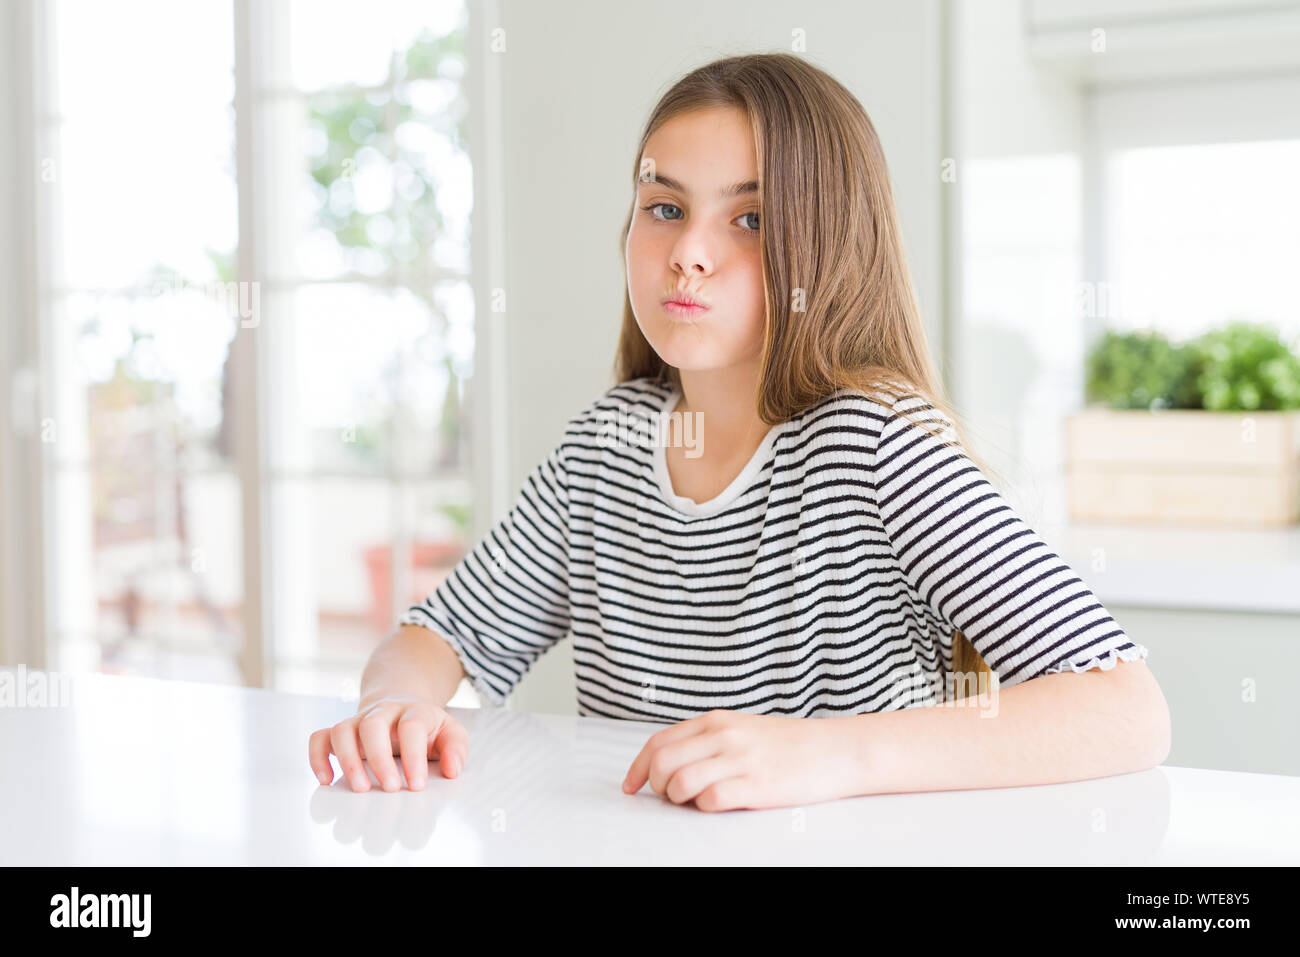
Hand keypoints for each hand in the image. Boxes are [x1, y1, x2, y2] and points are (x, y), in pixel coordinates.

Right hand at [308, 694, 467, 791]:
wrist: (400, 707)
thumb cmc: (426, 728)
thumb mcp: (450, 733)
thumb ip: (456, 749)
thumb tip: (452, 770)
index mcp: (413, 711)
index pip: (412, 727)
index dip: (414, 756)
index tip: (416, 786)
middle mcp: (382, 712)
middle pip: (373, 725)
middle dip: (379, 758)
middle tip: (390, 789)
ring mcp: (358, 720)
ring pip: (342, 729)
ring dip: (347, 760)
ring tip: (359, 788)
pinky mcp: (340, 732)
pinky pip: (319, 738)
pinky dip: (317, 758)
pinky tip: (326, 780)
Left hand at [620, 709, 855, 811]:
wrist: (836, 750)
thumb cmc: (789, 744)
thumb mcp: (742, 729)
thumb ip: (708, 741)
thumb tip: (670, 763)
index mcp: (716, 722)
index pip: (659, 742)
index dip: (637, 768)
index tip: (631, 786)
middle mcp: (723, 737)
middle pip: (662, 763)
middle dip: (657, 786)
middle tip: (671, 796)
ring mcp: (740, 760)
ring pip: (680, 782)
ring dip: (679, 799)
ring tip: (696, 801)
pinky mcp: (757, 785)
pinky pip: (711, 799)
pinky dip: (705, 807)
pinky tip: (720, 804)